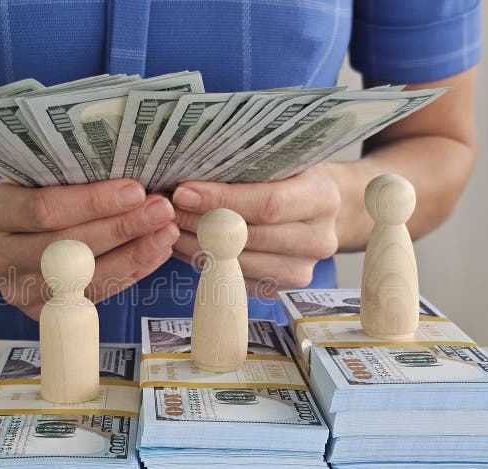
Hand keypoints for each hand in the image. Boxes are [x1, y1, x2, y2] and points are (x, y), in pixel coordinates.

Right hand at [0, 178, 178, 318]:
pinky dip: (127, 274)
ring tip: (165, 234)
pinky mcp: (37, 313)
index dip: (93, 203)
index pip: (45, 210)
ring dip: (132, 256)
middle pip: (66, 248)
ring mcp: (16, 290)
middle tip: (161, 212)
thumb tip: (127, 172)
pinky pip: (90, 297)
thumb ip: (64, 178)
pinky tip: (153, 255)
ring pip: (82, 279)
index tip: (136, 190)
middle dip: (121, 229)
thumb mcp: (28, 177)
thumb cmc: (20, 197)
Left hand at [171, 164, 339, 297]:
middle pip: (250, 238)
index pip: (268, 204)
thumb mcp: (281, 161)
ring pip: (238, 264)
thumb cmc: (293, 178)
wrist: (319, 210)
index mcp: (321, 198)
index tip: (184, 192)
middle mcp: (318, 240)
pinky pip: (235, 281)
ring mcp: (301, 270)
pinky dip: (204, 263)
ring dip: (195, 246)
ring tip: (168, 227)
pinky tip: (183, 245)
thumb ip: (246, 166)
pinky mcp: (280, 289)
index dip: (222, 201)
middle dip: (200, 223)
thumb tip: (190, 172)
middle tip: (165, 211)